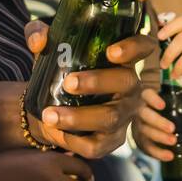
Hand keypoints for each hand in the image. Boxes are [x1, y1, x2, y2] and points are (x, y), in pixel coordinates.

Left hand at [25, 32, 157, 158]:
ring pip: (109, 117)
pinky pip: (96, 145)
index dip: (134, 47)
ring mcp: (123, 115)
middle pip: (126, 82)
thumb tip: (38, 42)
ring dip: (78, 117)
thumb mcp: (48, 49)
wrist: (50, 107)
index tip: (112, 51)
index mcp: (121, 60)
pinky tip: (55, 132)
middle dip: (97, 82)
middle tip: (68, 83)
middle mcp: (129, 87)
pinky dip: (73, 141)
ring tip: (49, 115)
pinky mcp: (112, 141)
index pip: (142, 47)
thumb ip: (39, 35)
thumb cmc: (59, 72)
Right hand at [134, 86, 181, 161]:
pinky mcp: (141, 140)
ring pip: (145, 131)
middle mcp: (142, 111)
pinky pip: (147, 148)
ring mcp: (139, 126)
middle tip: (172, 128)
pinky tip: (169, 156)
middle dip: (158, 122)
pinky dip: (157, 153)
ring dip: (159, 137)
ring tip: (173, 141)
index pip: (147, 94)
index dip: (153, 99)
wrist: (155, 119)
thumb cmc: (171, 109)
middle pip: (145, 114)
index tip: (162, 105)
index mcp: (150, 98)